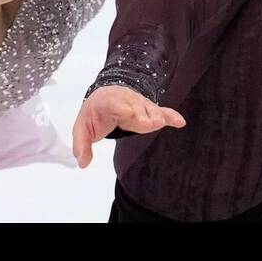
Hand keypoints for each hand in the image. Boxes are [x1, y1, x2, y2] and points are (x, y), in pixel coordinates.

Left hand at [71, 85, 186, 167]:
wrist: (107, 97)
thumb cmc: (95, 114)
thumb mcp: (83, 129)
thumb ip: (81, 146)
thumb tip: (82, 163)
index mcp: (106, 102)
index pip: (113, 103)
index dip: (120, 107)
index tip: (127, 112)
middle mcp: (125, 100)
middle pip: (134, 104)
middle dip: (140, 112)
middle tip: (147, 123)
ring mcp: (139, 104)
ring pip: (148, 108)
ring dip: (154, 114)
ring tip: (160, 122)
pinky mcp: (150, 110)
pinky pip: (162, 112)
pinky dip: (170, 116)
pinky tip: (180, 122)